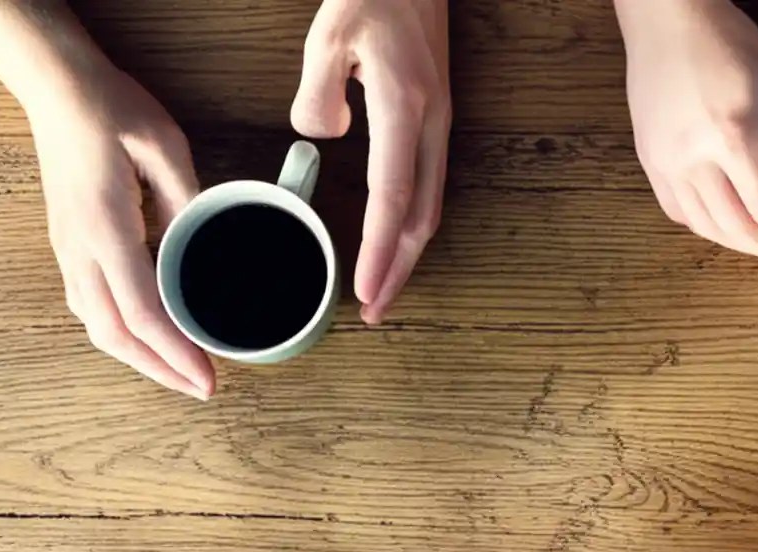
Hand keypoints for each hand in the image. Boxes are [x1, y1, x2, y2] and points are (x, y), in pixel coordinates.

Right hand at [30, 66, 213, 399]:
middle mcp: (79, 249)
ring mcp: (67, 248)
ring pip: (95, 324)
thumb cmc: (111, 110)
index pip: (141, 312)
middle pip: (112, 333)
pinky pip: (88, 304)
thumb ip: (188, 201)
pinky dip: (118, 332)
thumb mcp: (165, 148)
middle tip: (201, 388)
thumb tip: (205, 246)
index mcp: (106, 229)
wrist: (57, 88)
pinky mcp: (68, 243)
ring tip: (178, 371)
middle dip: (158, 370)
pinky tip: (145, 336)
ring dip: (137, 356)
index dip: (175, 353)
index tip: (207, 378)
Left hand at [292, 0, 450, 324]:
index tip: (364, 290)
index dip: (378, 250)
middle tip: (374, 311)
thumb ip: (318, 93)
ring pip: (430, 205)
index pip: (392, 196)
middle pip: (422, 216)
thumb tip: (321, 138)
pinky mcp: (434, 119)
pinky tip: (393, 237)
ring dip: (407, 252)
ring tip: (382, 287)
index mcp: (404, 107)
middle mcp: (431, 124)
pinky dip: (409, 223)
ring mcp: (439, 123)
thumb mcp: (329, 35)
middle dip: (400, 269)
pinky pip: (426, 185)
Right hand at [616, 0, 757, 266]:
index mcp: (731, 137)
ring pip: (702, 226)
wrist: (667, 22)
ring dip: (735, 242)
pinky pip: (676, 209)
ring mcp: (665, 163)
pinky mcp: (648, 161)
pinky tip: (722, 225)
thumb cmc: (723, 43)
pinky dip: (703, 225)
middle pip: (733, 227)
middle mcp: (693, 158)